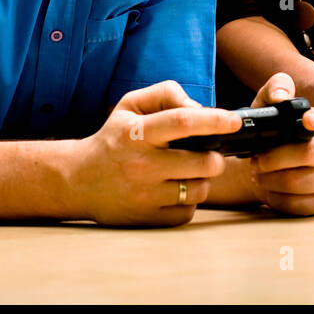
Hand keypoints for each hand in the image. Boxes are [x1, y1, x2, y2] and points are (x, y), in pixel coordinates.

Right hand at [74, 81, 241, 226]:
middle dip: (217, 157)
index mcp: (136, 133)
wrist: (78, 180)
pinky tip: (174, 190)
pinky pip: (188, 210)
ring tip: (188, 172)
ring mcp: (145, 195)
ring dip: (202, 179)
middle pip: (201, 162)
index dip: (214, 120)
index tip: (235, 120)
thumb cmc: (113, 139)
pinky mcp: (149, 219)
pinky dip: (188, 200)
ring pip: (199, 189)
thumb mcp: (130, 105)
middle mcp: (141, 165)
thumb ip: (165, 94)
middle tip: (211, 154)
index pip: (182, 122)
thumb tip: (199, 108)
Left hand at [246, 74, 313, 215]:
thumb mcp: (267, 104)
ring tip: (258, 172)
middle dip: (273, 157)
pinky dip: (274, 197)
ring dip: (268, 178)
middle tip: (256, 159)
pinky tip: (269, 187)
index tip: (306, 120)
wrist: (264, 165)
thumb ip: (275, 88)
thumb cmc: (271, 132)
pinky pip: (295, 204)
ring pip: (296, 181)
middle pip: (307, 154)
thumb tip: (281, 96)